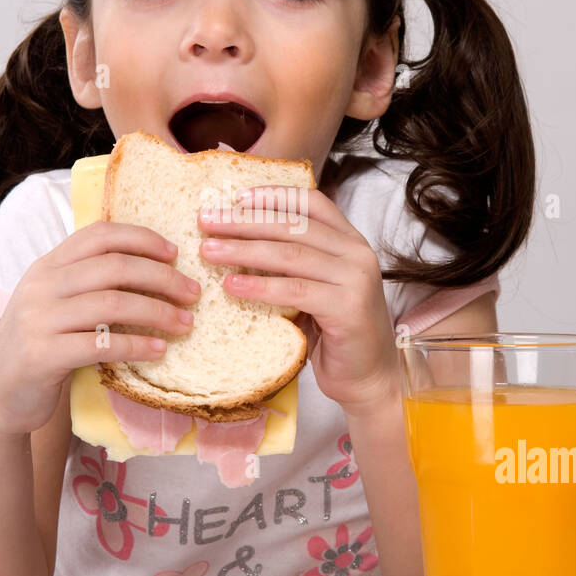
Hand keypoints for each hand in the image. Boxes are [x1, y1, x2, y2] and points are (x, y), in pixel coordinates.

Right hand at [0, 220, 201, 436]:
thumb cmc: (37, 347)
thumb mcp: (53, 303)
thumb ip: (85, 283)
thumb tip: (148, 268)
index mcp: (47, 266)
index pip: (99, 235)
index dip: (142, 238)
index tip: (175, 254)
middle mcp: (41, 286)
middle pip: (114, 267)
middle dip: (163, 278)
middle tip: (193, 293)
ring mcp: (39, 319)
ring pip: (113, 303)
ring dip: (158, 312)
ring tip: (185, 323)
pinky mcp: (43, 355)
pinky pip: (102, 344)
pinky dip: (137, 345)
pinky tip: (160, 350)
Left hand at [198, 186, 400, 415]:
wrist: (369, 379)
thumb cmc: (335, 335)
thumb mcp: (316, 288)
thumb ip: (294, 264)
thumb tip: (235, 241)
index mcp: (350, 242)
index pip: (312, 203)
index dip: (274, 196)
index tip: (236, 196)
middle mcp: (357, 254)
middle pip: (294, 226)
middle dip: (245, 221)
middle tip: (206, 221)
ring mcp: (356, 279)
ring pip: (291, 255)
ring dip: (244, 250)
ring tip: (209, 251)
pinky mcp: (348, 308)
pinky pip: (294, 290)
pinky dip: (259, 287)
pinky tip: (231, 286)